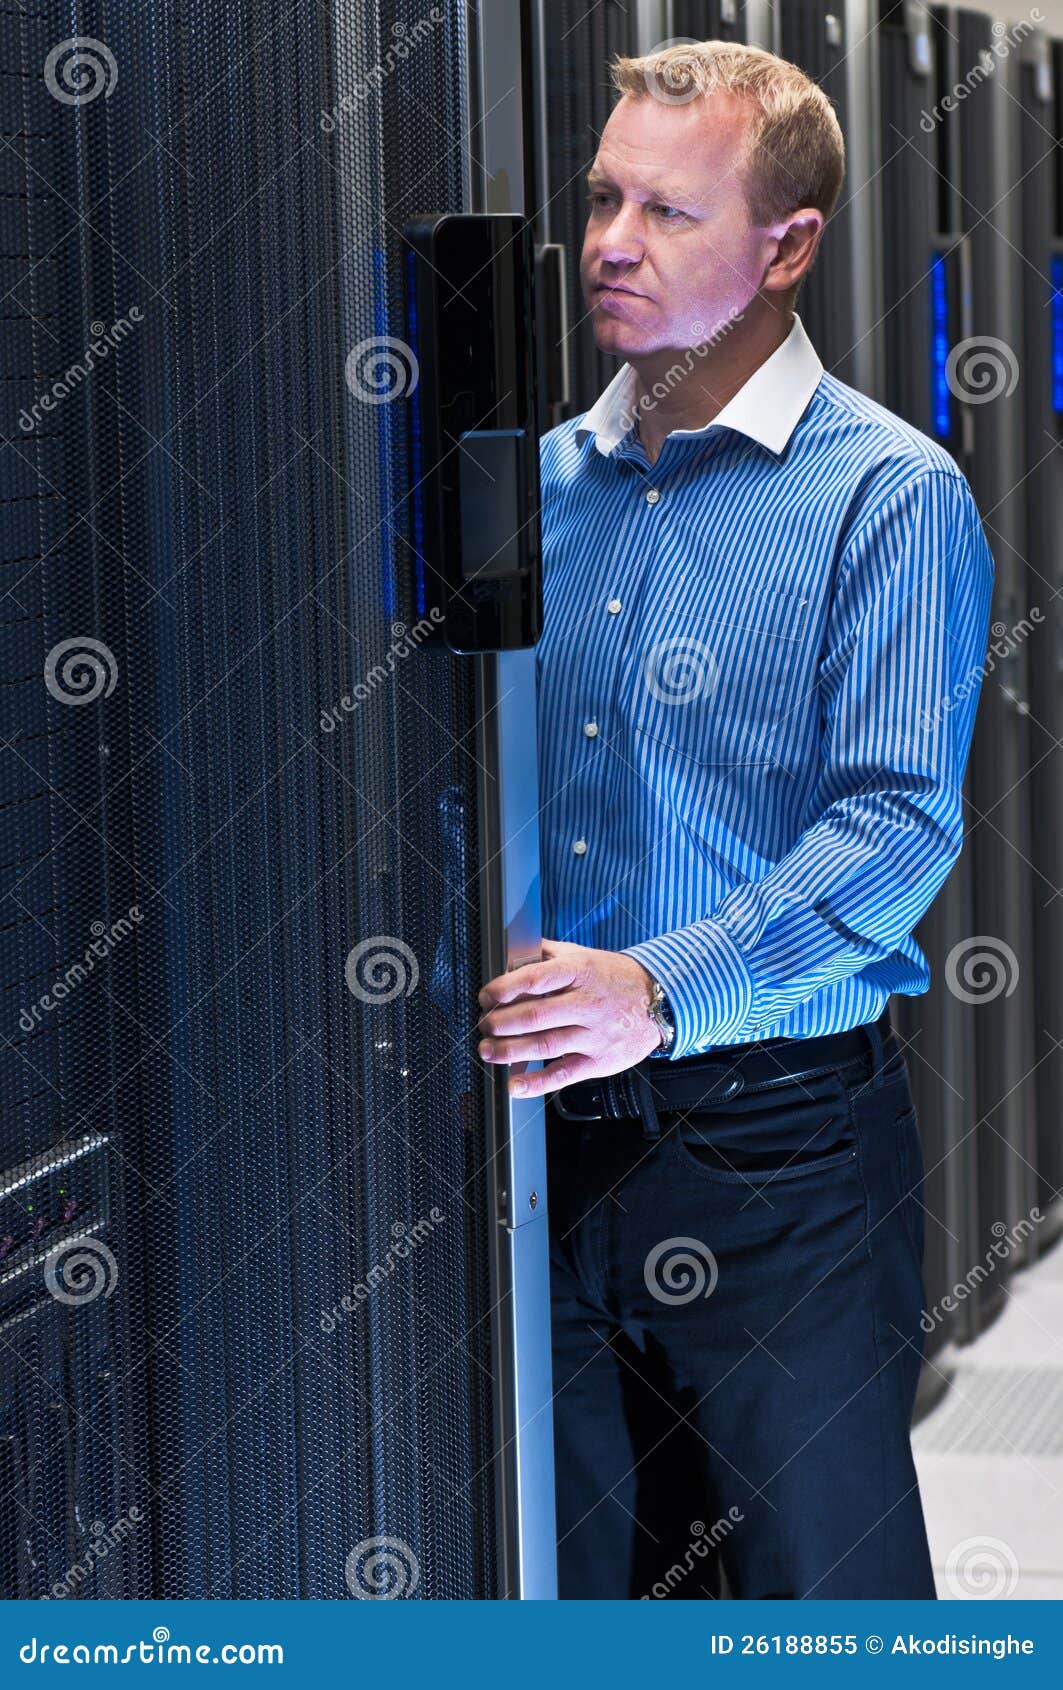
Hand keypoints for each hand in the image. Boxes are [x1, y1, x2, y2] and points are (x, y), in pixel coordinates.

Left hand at [477, 938, 663, 1098]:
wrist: (659, 1001)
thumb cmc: (613, 978)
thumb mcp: (582, 956)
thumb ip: (546, 954)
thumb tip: (509, 954)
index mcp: (579, 972)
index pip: (535, 979)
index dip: (504, 988)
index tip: (486, 995)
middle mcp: (587, 1003)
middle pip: (535, 1015)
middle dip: (500, 1022)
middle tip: (484, 1025)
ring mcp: (594, 1034)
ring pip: (545, 1045)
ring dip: (509, 1051)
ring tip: (488, 1050)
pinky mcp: (599, 1061)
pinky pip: (564, 1075)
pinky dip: (536, 1083)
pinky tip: (514, 1085)